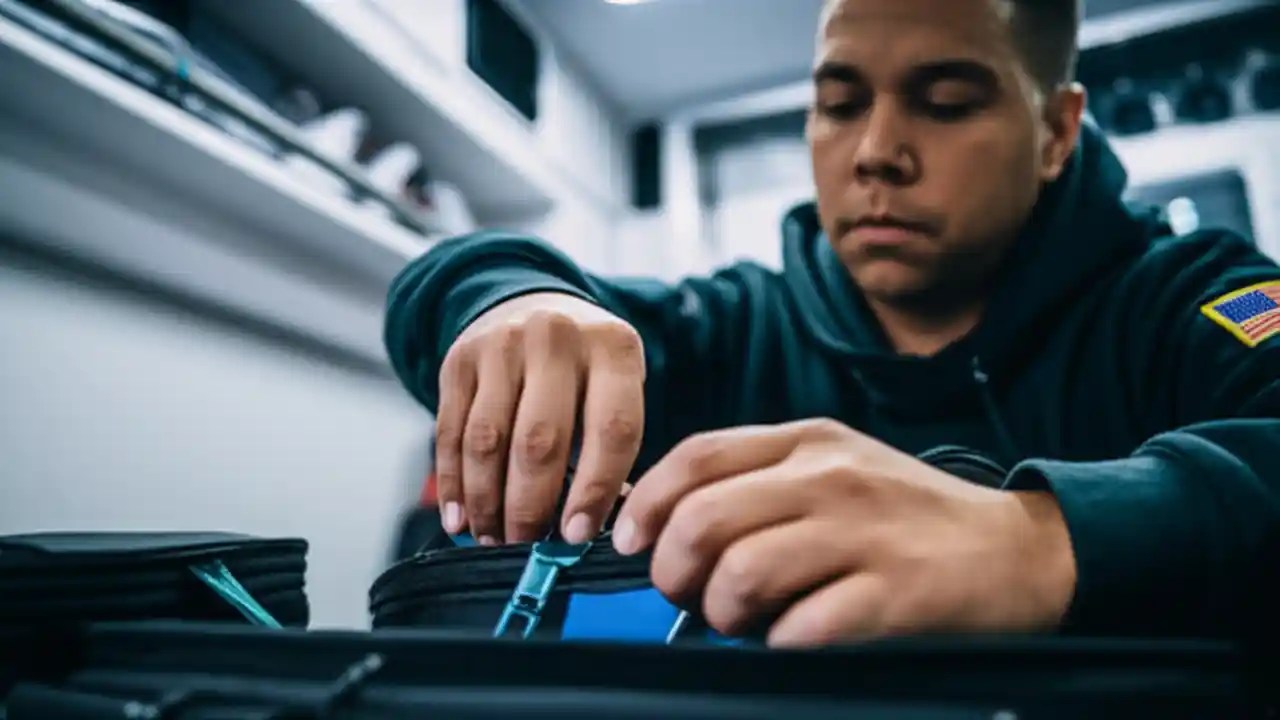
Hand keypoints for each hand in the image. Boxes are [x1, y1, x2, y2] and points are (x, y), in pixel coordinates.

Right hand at [435, 292, 645, 544]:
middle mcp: (557, 338)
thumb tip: (584, 528)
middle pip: (540, 440)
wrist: (533, 303)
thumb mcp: (617, 385)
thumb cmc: (585, 366)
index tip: (576, 536)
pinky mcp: (459, 359)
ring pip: (487, 441)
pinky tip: (459, 518)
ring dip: (487, 502)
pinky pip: (449, 432)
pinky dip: (453, 484)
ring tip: (493, 538)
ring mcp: (502, 344)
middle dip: (530, 507)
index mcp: (613, 348)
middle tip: (527, 546)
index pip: (611, 428)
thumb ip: (610, 447)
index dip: (595, 490)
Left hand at [612, 419, 1076, 646]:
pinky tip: (792, 640)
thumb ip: (760, 481)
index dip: (646, 504)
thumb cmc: (909, 517)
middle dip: (673, 572)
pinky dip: (779, 645)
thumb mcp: (835, 468)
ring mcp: (864, 533)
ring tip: (743, 623)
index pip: (696, 456)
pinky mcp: (894, 593)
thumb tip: (665, 523)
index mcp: (808, 441)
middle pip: (703, 520)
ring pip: (741, 573)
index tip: (631, 542)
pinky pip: (802, 627)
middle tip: (689, 598)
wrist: (1019, 550)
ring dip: (723, 614)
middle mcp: (830, 477)